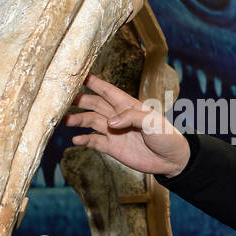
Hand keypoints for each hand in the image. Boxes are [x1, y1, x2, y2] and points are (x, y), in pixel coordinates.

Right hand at [63, 73, 190, 177]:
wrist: (172, 160)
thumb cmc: (166, 136)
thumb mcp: (152, 122)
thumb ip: (131, 118)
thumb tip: (110, 122)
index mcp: (128, 105)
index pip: (108, 91)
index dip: (94, 82)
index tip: (79, 75)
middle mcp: (118, 116)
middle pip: (95, 105)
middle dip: (80, 100)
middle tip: (64, 99)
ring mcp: (114, 132)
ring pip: (91, 122)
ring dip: (79, 120)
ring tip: (65, 121)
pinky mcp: (113, 147)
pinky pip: (95, 142)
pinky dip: (85, 140)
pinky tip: (76, 140)